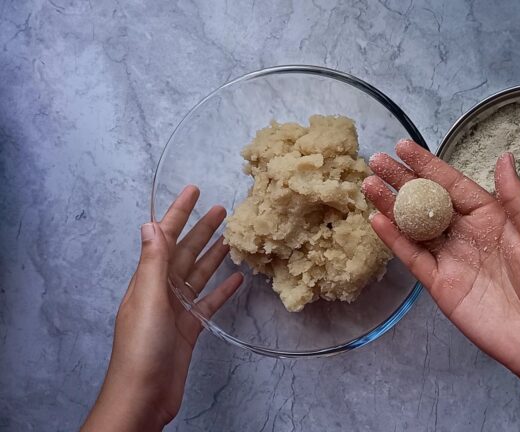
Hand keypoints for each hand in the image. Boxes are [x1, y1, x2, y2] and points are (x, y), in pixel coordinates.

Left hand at [83, 186, 242, 430]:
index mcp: (147, 281)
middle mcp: (160, 291)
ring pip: (198, 275)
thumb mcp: (148, 301)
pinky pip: (208, 302)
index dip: (178, 213)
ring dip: (213, 254)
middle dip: (200, 229)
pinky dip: (221, 289)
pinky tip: (236, 278)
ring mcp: (175, 311)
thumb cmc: (142, 349)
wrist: (142, 396)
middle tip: (221, 208)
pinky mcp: (188, 329)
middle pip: (185, 253)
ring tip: (231, 236)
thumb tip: (151, 224)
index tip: (193, 189)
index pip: (165, 239)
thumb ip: (152, 263)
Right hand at [362, 141, 519, 430]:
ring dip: (391, 206)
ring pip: (414, 227)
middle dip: (401, 180)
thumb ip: (518, 200)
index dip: (428, 165)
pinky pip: (413, 258)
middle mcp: (469, 234)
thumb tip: (504, 158)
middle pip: (428, 201)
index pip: (454, 184)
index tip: (404, 146)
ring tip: (368, 184)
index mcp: (494, 217)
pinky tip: (377, 220)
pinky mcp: (441, 286)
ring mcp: (453, 260)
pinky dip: (394, 240)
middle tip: (375, 160)